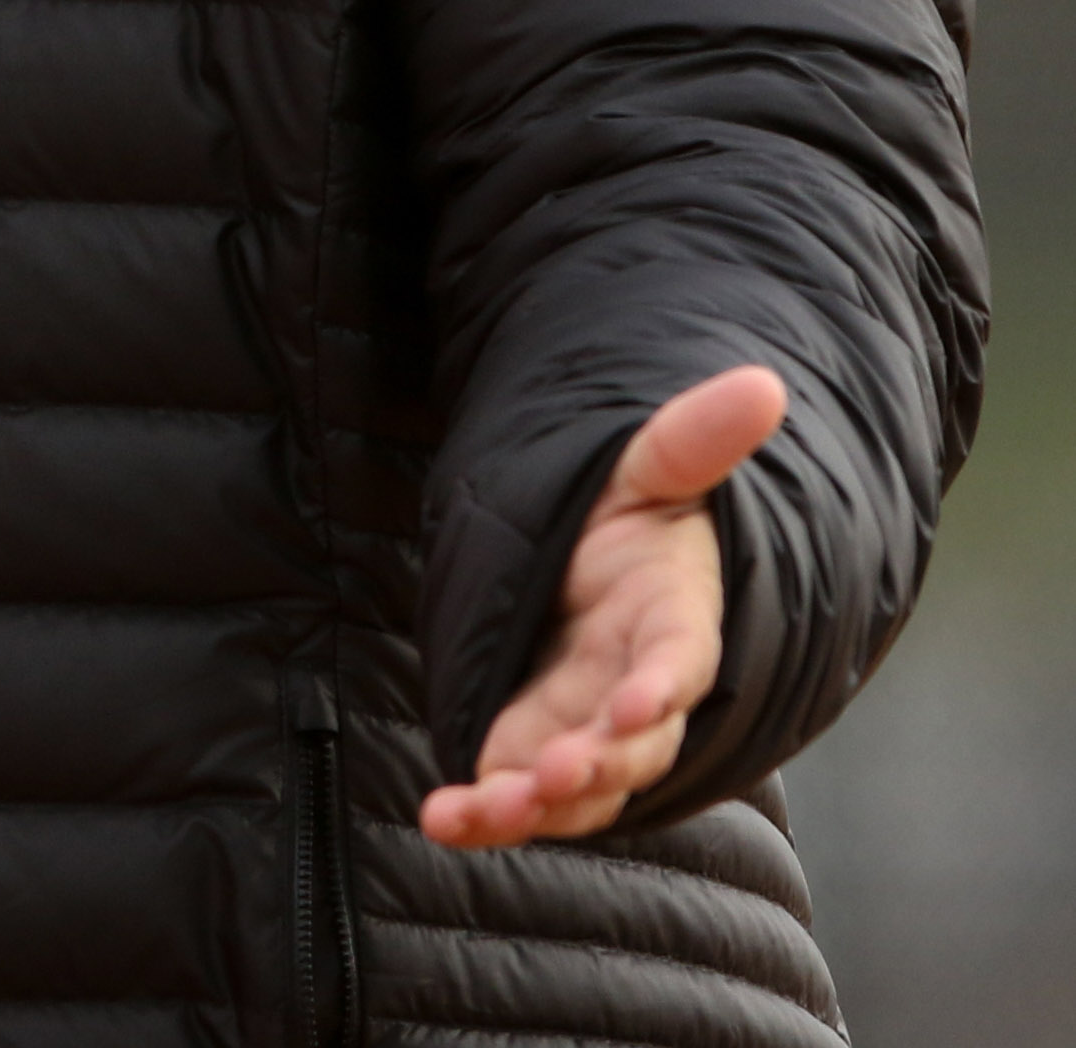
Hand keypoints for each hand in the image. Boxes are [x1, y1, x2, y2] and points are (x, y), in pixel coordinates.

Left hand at [420, 364, 787, 848]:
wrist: (600, 560)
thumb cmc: (633, 518)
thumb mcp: (650, 466)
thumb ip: (693, 438)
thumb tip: (763, 385)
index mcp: (671, 619)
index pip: (679, 658)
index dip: (662, 685)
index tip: (639, 704)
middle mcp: (635, 686)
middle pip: (628, 744)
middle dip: (593, 764)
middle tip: (551, 774)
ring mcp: (589, 723)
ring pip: (576, 784)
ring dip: (533, 804)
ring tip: (479, 810)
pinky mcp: (540, 741)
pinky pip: (522, 789)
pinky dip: (486, 811)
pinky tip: (441, 819)